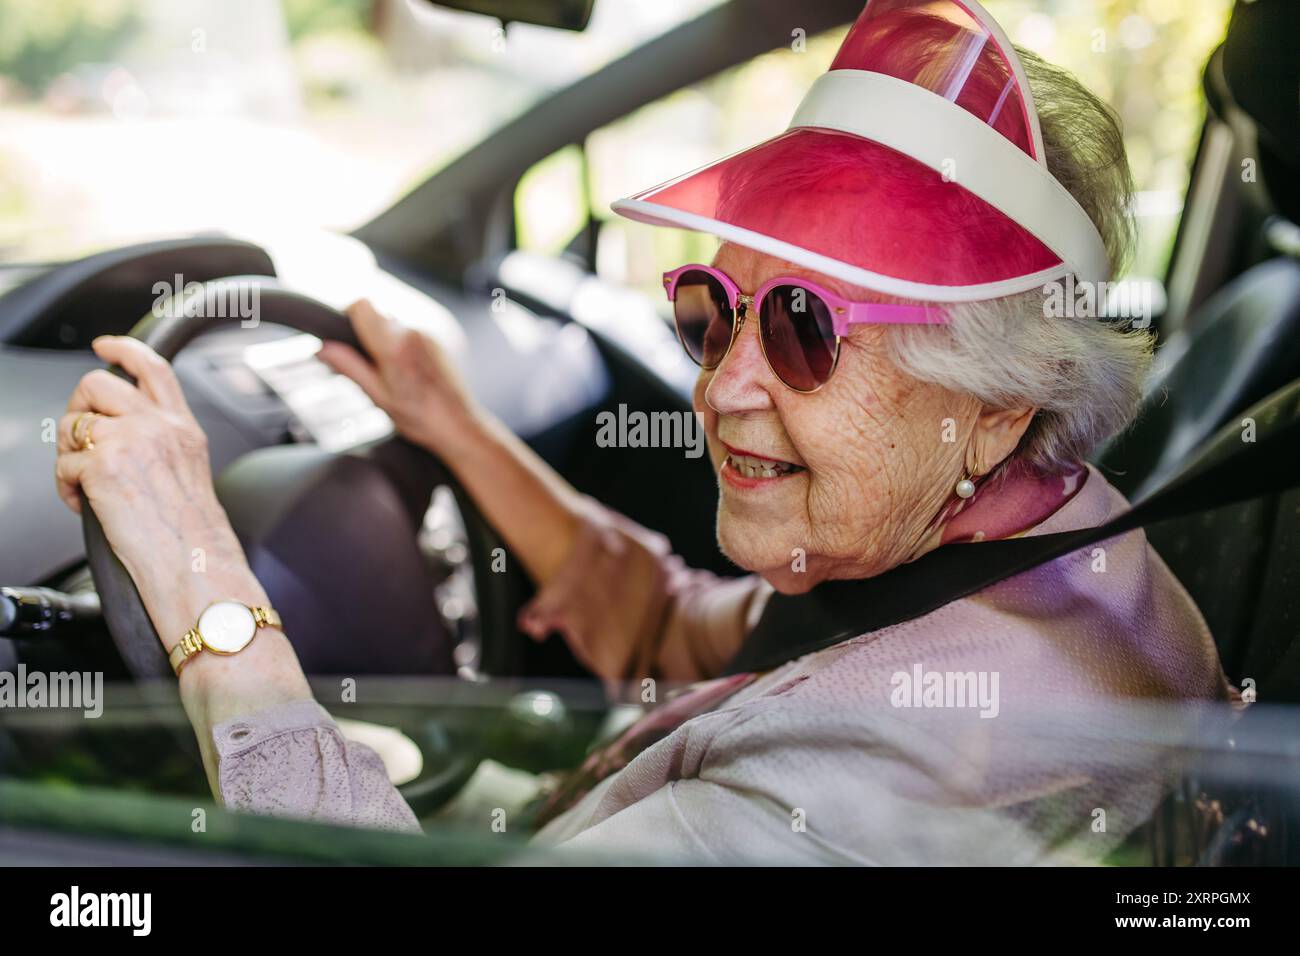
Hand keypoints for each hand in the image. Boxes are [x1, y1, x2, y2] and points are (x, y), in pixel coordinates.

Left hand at [54, 336, 258, 645]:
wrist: (197, 566)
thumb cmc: (196, 538)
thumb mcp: (190, 475)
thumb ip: (161, 446)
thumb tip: (117, 438)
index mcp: (183, 429)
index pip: (153, 368)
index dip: (123, 349)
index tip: (104, 346)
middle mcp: (159, 427)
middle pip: (98, 384)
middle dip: (77, 408)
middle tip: (80, 440)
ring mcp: (131, 441)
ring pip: (74, 421)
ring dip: (68, 452)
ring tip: (84, 483)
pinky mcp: (104, 465)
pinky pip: (63, 465)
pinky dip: (66, 488)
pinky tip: (87, 506)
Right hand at [317, 299, 480, 456]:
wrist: (459, 425)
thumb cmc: (420, 418)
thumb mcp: (378, 396)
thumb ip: (350, 368)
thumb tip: (323, 348)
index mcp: (394, 345)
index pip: (362, 305)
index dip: (348, 316)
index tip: (345, 336)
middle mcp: (413, 333)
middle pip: (377, 313)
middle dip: (366, 333)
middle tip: (368, 363)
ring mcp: (428, 335)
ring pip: (393, 323)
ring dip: (385, 340)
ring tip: (391, 373)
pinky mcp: (437, 340)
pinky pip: (410, 333)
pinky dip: (401, 346)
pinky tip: (407, 372)